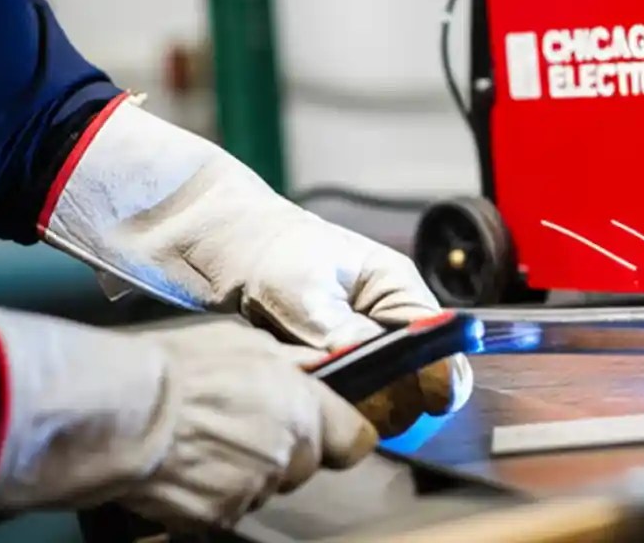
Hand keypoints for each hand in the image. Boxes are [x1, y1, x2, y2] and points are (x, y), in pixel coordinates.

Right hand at [0, 305, 377, 529]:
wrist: (125, 413)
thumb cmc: (184, 366)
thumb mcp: (246, 342)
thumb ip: (286, 366)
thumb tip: (307, 371)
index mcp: (306, 409)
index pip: (354, 441)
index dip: (341, 437)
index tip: (329, 433)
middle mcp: (290, 455)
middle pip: (302, 466)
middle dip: (280, 453)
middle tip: (237, 430)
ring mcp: (255, 491)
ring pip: (262, 489)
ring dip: (241, 475)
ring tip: (201, 447)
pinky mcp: (217, 518)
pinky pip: (223, 510)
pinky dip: (206, 497)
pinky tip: (181, 471)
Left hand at [38, 94, 472, 435]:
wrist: (204, 241)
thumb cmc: (259, 244)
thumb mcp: (304, 291)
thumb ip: (344, 335)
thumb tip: (375, 376)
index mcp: (395, 290)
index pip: (439, 345)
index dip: (433, 378)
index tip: (410, 403)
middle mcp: (381, 319)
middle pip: (409, 379)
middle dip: (379, 393)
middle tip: (337, 388)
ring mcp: (352, 342)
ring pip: (369, 393)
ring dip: (341, 396)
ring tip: (303, 376)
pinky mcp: (321, 360)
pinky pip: (331, 395)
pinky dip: (314, 396)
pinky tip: (288, 380)